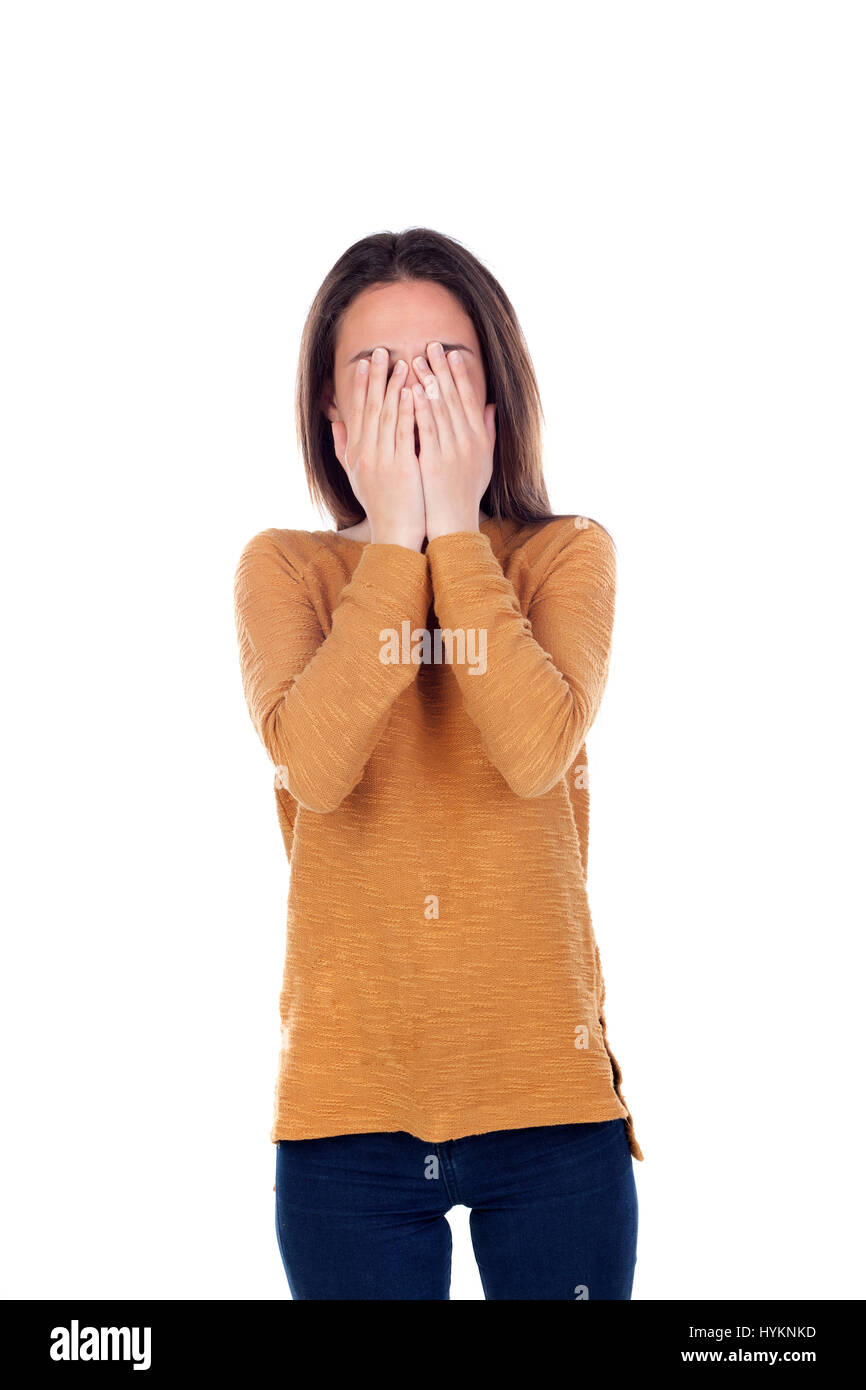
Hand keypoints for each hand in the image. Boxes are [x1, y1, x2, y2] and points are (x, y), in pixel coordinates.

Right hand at [331, 347, 426, 550]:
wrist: (395, 533)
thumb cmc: (381, 505)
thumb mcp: (356, 477)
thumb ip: (344, 449)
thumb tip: (335, 424)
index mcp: (356, 455)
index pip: (358, 412)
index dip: (362, 386)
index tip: (365, 363)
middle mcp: (365, 455)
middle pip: (370, 408)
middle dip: (375, 378)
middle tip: (380, 351)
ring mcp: (382, 460)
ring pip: (387, 416)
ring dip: (393, 387)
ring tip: (400, 362)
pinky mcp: (401, 467)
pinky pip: (403, 432)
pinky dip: (406, 410)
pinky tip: (411, 390)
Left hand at [411, 342, 495, 540]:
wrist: (455, 522)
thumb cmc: (466, 493)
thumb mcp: (484, 462)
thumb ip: (489, 432)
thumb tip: (492, 407)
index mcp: (479, 439)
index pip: (469, 399)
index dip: (460, 375)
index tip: (451, 354)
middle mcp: (468, 441)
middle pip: (453, 398)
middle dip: (441, 370)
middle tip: (431, 345)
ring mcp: (451, 451)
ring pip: (438, 409)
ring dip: (427, 382)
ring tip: (417, 360)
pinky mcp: (434, 461)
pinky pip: (426, 429)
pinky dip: (418, 408)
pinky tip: (410, 391)